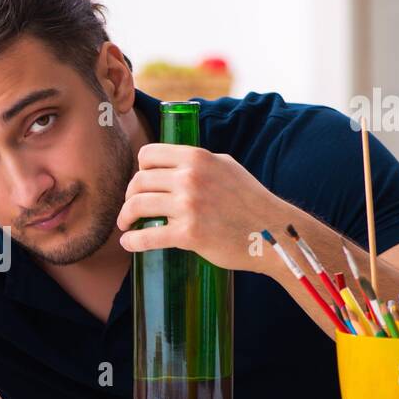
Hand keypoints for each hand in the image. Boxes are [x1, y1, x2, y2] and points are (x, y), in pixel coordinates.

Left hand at [116, 143, 290, 272]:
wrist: (273, 233)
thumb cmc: (250, 201)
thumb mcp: (226, 166)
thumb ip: (199, 162)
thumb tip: (173, 164)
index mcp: (197, 157)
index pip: (148, 154)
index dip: (139, 169)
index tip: (141, 183)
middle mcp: (190, 177)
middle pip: (138, 181)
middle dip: (129, 196)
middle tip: (131, 209)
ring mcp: (189, 205)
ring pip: (136, 206)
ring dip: (125, 217)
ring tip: (126, 225)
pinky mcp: (189, 234)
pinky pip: (147, 236)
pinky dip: (132, 241)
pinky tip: (128, 243)